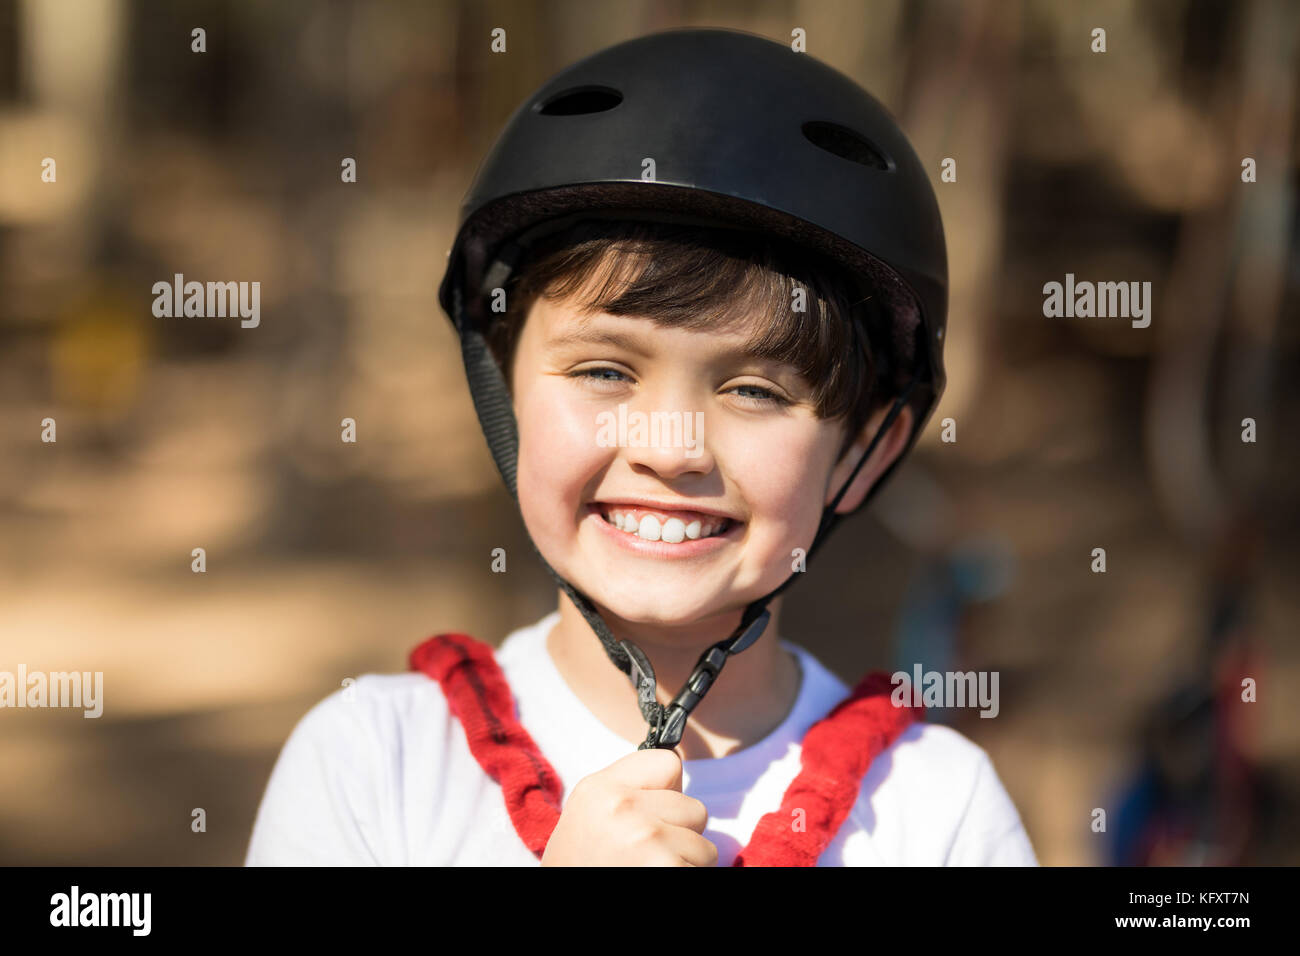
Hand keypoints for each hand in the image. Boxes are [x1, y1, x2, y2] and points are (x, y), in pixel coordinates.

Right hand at [540, 747, 716, 865]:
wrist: (565, 903)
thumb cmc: (580, 864)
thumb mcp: (589, 814)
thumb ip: (629, 792)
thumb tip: (677, 787)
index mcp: (601, 787)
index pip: (669, 763)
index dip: (669, 792)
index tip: (651, 815)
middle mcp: (623, 806)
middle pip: (694, 808)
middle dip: (680, 834)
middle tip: (645, 854)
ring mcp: (647, 838)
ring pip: (704, 847)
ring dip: (685, 863)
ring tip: (650, 869)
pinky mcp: (666, 867)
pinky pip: (703, 870)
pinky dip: (686, 876)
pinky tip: (656, 878)